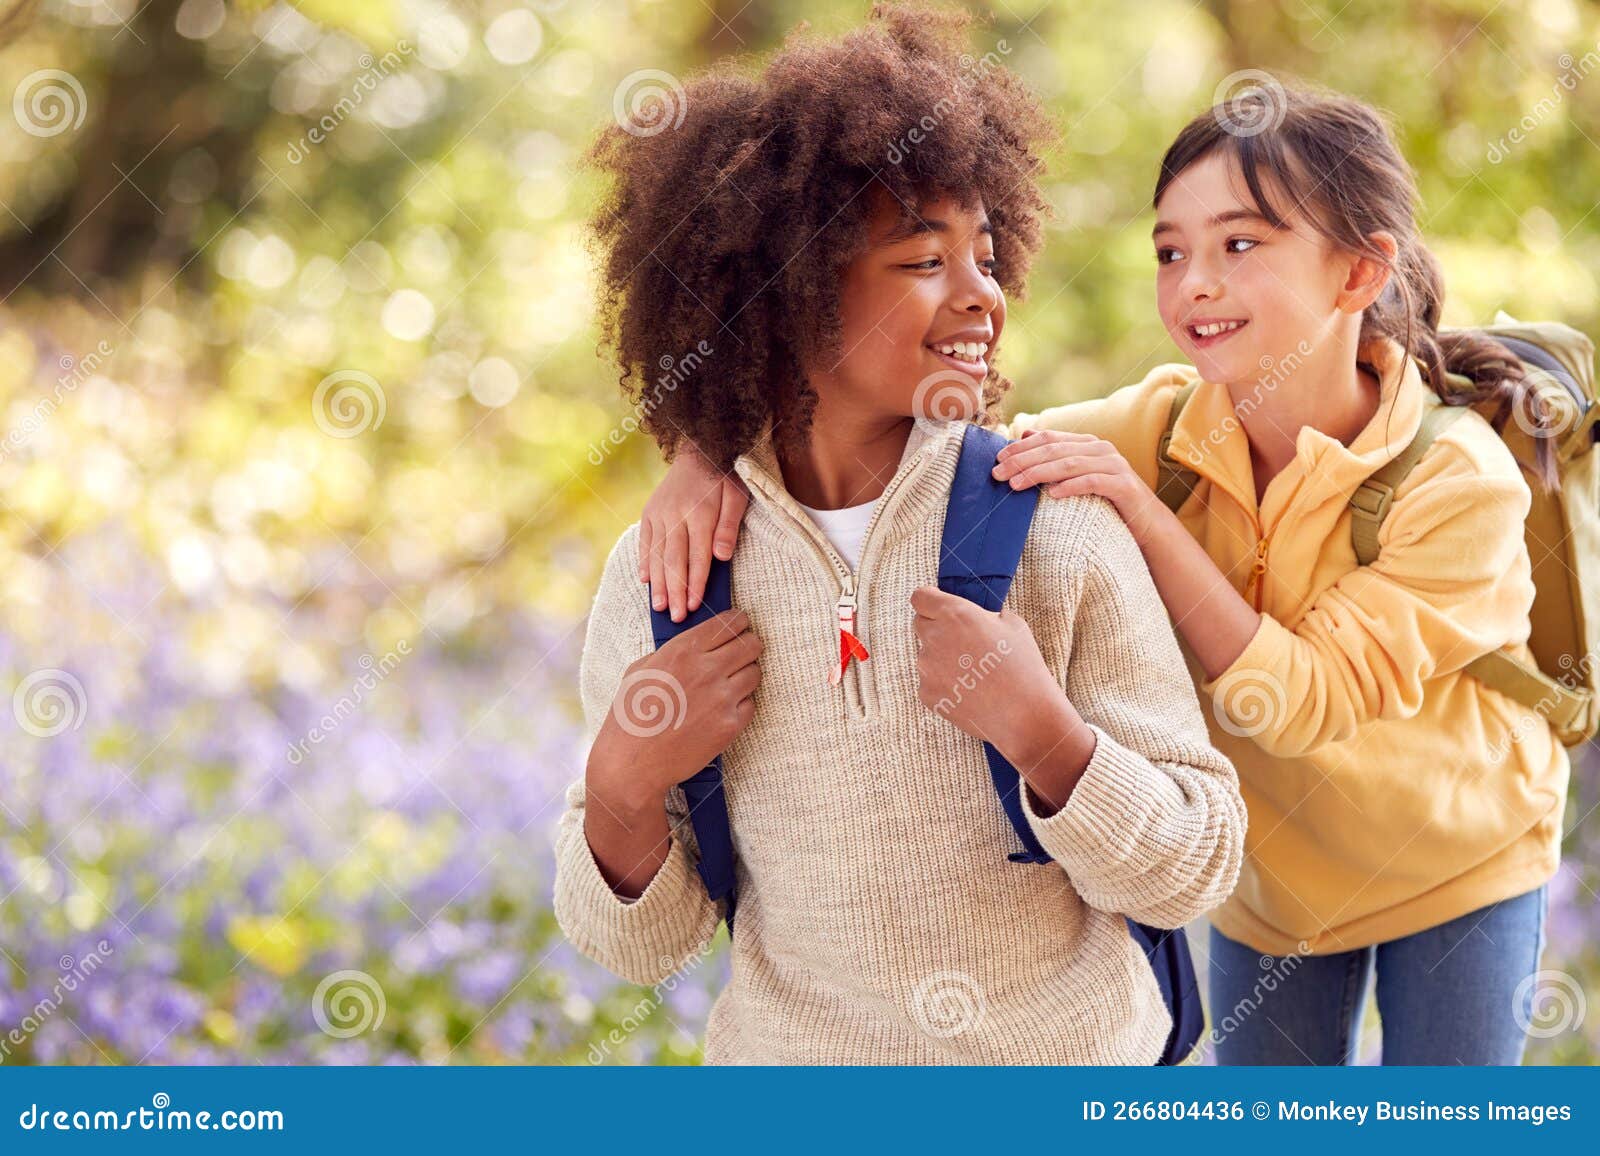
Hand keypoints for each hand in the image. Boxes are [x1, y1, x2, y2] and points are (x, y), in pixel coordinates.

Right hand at [587, 609, 762, 811]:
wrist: (632, 764)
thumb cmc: (630, 716)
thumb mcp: (641, 670)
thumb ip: (672, 652)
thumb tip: (696, 642)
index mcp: (683, 650)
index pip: (732, 622)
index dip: (739, 623)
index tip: (738, 628)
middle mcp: (707, 670)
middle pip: (752, 644)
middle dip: (748, 646)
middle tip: (738, 656)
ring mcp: (722, 698)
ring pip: (755, 672)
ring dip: (745, 675)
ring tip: (727, 685)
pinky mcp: (730, 725)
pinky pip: (750, 704)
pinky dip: (740, 705)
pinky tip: (720, 711)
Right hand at [639, 442, 750, 622]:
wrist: (698, 448)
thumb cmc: (724, 477)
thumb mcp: (737, 496)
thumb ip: (729, 526)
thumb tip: (722, 556)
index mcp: (700, 512)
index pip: (698, 555)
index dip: (696, 582)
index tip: (695, 606)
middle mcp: (675, 514)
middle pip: (674, 560)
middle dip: (675, 591)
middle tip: (676, 618)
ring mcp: (659, 513)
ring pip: (657, 554)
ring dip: (658, 583)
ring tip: (660, 607)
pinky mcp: (649, 512)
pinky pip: (645, 541)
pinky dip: (644, 562)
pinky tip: (646, 582)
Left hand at [911, 587, 1095, 812]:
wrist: (1024, 715)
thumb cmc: (1023, 666)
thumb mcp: (1012, 624)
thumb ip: (983, 613)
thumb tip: (974, 615)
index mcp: (954, 614)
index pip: (920, 597)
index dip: (930, 602)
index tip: (939, 608)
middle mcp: (934, 638)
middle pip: (920, 625)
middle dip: (937, 629)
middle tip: (964, 643)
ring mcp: (927, 668)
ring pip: (926, 655)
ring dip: (942, 659)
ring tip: (974, 674)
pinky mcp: (926, 694)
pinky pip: (929, 681)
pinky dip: (944, 684)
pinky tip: (969, 691)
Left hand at [991, 430, 1163, 545]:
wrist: (1147, 523)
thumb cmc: (1107, 501)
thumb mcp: (1079, 476)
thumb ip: (1056, 457)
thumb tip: (1024, 435)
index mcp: (1088, 444)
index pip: (1049, 438)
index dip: (1021, 447)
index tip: (998, 459)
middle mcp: (1101, 449)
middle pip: (1055, 450)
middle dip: (1023, 460)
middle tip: (999, 473)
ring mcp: (1114, 465)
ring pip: (1070, 464)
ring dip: (1039, 473)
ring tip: (1016, 484)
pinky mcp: (1123, 485)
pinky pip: (1093, 482)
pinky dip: (1071, 486)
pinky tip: (1051, 494)